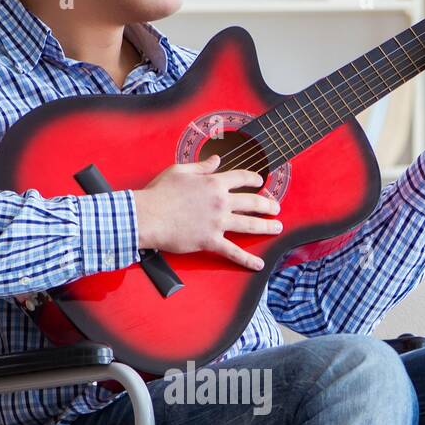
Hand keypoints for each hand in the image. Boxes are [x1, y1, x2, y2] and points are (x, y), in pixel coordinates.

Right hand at [134, 154, 282, 270]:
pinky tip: (259, 265)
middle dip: (267, 205)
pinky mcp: (211, 241)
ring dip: (266, 226)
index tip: (260, 182)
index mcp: (214, 183)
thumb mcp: (180, 171)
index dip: (254, 179)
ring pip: (249, 225)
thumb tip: (216, 159)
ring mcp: (218, 222)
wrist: (147, 216)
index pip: (241, 178)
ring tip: (277, 227)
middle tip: (276, 208)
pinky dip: (247, 260)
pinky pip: (233, 252)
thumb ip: (201, 166)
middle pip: (252, 202)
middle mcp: (220, 202)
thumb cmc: (160, 193)